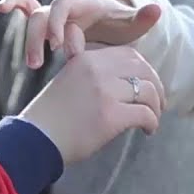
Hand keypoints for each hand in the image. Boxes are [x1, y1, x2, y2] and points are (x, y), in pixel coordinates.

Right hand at [0, 0, 161, 68]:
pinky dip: (13, 3)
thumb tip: (158, 8)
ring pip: (33, 19)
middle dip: (38, 37)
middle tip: (38, 62)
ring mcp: (54, 14)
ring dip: (29, 40)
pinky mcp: (46, 23)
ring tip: (33, 66)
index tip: (62, 49)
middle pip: (44, 14)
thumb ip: (139, 19)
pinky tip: (2, 10)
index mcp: (83, 5)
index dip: (60, 27)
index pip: (64, 10)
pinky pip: (26, 7)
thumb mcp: (126, 26)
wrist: (101, 29)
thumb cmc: (114, 26)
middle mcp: (66, 6)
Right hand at [18, 45, 164, 164]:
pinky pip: (145, 114)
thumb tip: (125, 79)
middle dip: (156, 86)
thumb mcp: (69, 81)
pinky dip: (152, 123)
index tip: (147, 85)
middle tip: (158, 103)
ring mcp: (105, 92)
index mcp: (87, 59)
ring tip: (153, 119)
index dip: (144, 70)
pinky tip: (147, 131)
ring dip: (156, 107)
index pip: (129, 54)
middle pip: (143, 69)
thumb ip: (92, 74)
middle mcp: (97, 70)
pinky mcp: (111, 116)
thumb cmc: (51, 116)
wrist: (35, 138)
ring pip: (148, 92)